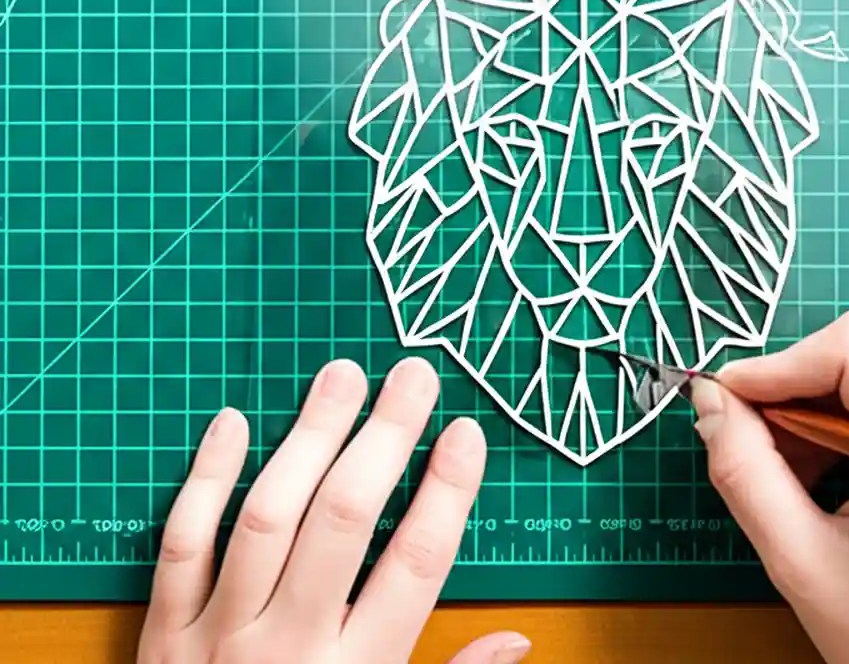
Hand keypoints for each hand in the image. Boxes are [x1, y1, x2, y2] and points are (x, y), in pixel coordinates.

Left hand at [137, 357, 530, 663]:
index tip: (465, 433)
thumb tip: (521, 642)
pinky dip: (203, 480)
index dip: (446, 492)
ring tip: (342, 376)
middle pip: (342, 521)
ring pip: (265, 516)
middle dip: (384, 438)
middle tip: (412, 375)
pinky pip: (181, 545)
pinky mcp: (164, 634)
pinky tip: (235, 424)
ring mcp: (220, 637)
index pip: (414, 564)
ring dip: (308, 437)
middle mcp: (291, 648)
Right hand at [690, 311, 848, 663]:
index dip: (778, 366)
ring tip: (784, 477)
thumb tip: (710, 402)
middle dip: (793, 390)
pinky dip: (845, 426)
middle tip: (745, 445)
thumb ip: (746, 473)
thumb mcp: (803, 561)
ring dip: (815, 411)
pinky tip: (821, 478)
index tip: (723, 402)